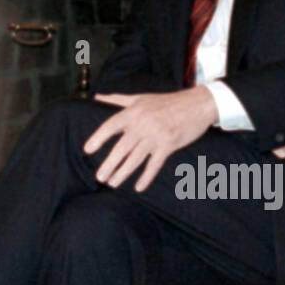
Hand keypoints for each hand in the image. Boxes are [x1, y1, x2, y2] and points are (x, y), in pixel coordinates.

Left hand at [86, 88, 216, 191]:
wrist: (197, 104)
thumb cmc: (166, 101)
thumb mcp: (141, 97)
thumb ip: (117, 99)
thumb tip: (96, 98)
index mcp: (134, 112)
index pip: (111, 125)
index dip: (98, 138)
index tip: (87, 150)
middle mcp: (143, 124)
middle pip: (122, 147)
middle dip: (110, 163)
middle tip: (99, 177)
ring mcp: (156, 135)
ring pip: (136, 158)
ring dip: (123, 172)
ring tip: (112, 183)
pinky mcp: (169, 145)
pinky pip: (155, 164)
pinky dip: (146, 177)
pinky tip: (138, 187)